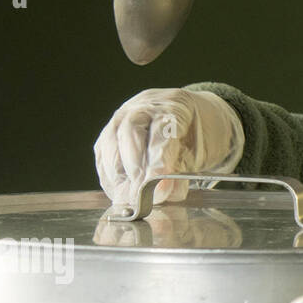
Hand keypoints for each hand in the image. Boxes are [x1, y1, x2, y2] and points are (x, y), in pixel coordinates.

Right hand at [94, 88, 243, 209]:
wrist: (196, 122)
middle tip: (140, 195)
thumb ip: (179, 173)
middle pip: (130, 132)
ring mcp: (123, 117)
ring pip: (111, 143)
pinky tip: (119, 192)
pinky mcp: (109, 134)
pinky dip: (110, 176)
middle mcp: (145, 106)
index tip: (156, 182)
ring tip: (130, 197)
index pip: (161, 130)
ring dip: (118, 175)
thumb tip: (159, 194)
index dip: (157, 159)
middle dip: (134, 168)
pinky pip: (103, 155)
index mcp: (174, 105)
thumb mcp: (199, 154)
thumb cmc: (199, 138)